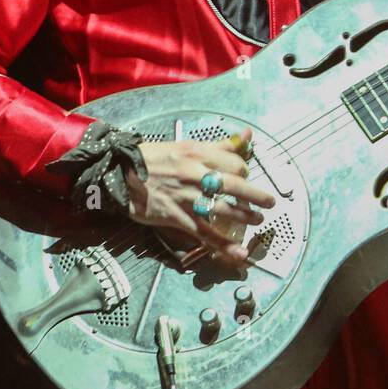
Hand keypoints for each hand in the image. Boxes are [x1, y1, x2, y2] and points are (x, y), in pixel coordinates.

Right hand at [128, 128, 274, 266]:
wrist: (118, 174)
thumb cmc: (153, 159)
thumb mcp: (186, 145)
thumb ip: (220, 144)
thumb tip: (247, 134)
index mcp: (198, 153)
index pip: (235, 164)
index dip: (245, 173)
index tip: (246, 179)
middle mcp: (195, 173)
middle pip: (235, 186)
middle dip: (256, 196)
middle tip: (269, 203)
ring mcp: (186, 197)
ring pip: (223, 209)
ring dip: (245, 217)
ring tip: (257, 221)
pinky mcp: (176, 217)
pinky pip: (204, 233)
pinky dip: (223, 245)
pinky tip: (239, 253)